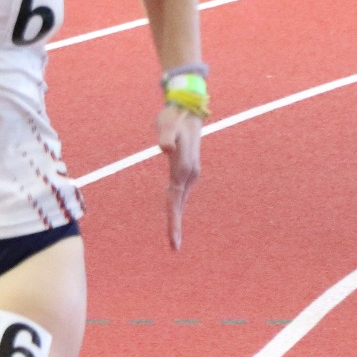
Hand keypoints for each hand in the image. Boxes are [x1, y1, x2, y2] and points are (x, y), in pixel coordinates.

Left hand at [158, 104, 201, 250]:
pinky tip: (174, 212)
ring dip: (176, 217)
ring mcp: (190, 173)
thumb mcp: (167, 124)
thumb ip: (166, 136)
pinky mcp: (187, 169)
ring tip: (173, 238)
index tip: (174, 240)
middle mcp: (189, 175)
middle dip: (175, 226)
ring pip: (180, 200)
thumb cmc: (174, 116)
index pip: (175, 201)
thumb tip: (165, 147)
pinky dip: (177, 205)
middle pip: (179, 205)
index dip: (174, 221)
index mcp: (183, 170)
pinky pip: (180, 193)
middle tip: (174, 248)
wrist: (188, 109)